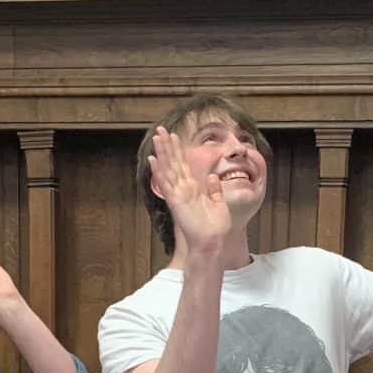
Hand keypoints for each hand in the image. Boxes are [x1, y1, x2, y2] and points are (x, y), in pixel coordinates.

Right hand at [147, 125, 233, 261]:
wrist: (213, 242)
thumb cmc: (216, 227)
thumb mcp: (219, 203)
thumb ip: (214, 190)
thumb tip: (214, 176)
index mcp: (193, 189)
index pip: (183, 165)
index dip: (178, 150)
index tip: (174, 136)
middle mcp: (183, 190)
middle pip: (173, 163)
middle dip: (167, 146)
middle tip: (161, 130)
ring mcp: (178, 195)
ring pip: (167, 169)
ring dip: (162, 153)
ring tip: (157, 138)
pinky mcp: (175, 201)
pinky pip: (166, 183)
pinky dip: (159, 171)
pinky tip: (153, 159)